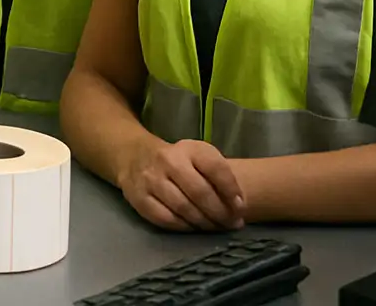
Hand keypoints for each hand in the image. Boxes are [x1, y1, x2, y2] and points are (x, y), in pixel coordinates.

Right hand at [120, 138, 245, 231]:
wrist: (135, 156)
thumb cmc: (177, 161)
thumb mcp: (198, 157)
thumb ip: (218, 175)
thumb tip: (237, 207)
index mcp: (188, 148)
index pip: (215, 168)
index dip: (231, 190)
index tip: (240, 208)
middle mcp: (168, 161)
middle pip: (200, 192)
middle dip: (220, 213)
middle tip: (231, 224)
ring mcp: (151, 180)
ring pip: (184, 208)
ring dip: (204, 223)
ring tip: (215, 228)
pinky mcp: (139, 198)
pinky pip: (167, 219)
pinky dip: (184, 227)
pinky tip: (193, 228)